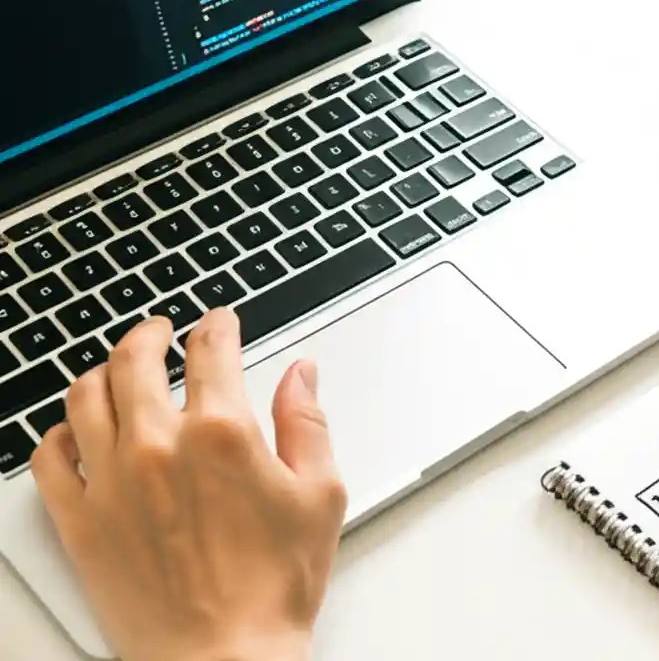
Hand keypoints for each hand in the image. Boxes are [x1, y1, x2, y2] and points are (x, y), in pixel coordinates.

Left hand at [29, 310, 346, 660]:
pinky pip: (48, 458)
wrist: (225, 657)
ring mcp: (111, 482)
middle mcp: (158, 446)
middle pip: (135, 359)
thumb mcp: (320, 494)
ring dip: (102, 371)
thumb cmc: (275, 587)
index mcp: (222, 434)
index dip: (217, 325)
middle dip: (151, 333)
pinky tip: (74, 431)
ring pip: (85, 397)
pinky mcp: (80, 521)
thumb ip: (308, 422)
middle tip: (161, 330)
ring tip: (116, 369)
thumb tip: (301, 374)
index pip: (211, 350)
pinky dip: (57, 433)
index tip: (219, 322)